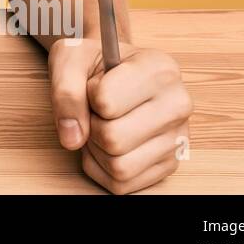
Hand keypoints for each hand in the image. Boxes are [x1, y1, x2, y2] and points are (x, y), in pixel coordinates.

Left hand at [47, 36, 191, 193]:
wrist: (112, 67)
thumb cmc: (93, 63)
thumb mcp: (70, 60)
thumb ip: (66, 92)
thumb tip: (73, 138)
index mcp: (160, 69)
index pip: (105, 102)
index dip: (87, 95)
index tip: (95, 83)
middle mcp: (177, 105)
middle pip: (113, 139)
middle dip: (91, 126)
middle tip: (95, 109)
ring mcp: (177, 138)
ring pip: (119, 166)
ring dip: (96, 149)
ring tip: (102, 123)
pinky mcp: (168, 165)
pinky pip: (123, 184)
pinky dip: (102, 167)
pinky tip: (106, 142)